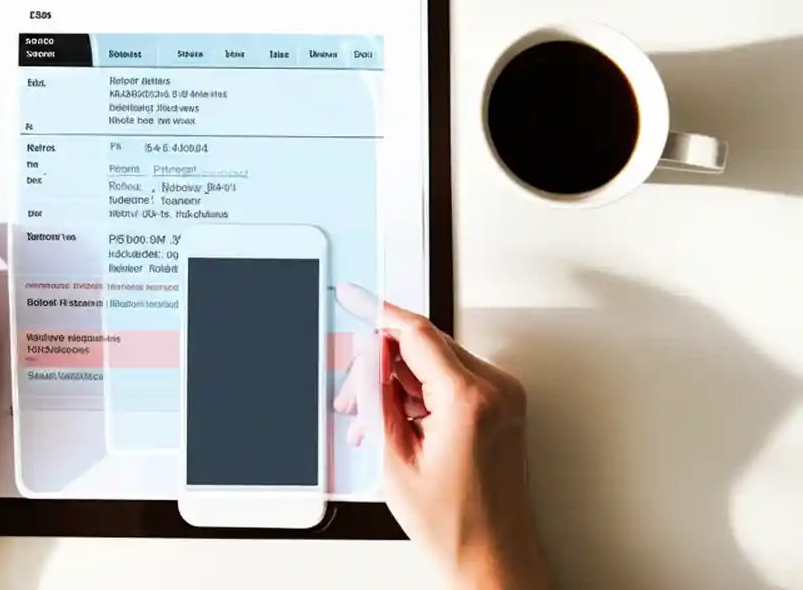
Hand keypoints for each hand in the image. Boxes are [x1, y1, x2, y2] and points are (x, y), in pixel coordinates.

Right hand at [336, 286, 552, 589]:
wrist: (493, 559)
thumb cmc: (456, 526)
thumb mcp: (395, 459)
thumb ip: (377, 396)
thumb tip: (367, 357)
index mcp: (469, 399)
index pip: (416, 333)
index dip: (376, 311)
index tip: (353, 297)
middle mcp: (495, 390)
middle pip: (422, 346)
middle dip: (380, 365)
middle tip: (352, 399)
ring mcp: (504, 397)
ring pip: (434, 361)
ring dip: (397, 382)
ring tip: (373, 424)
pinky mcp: (502, 406)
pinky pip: (451, 379)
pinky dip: (420, 393)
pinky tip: (397, 422)